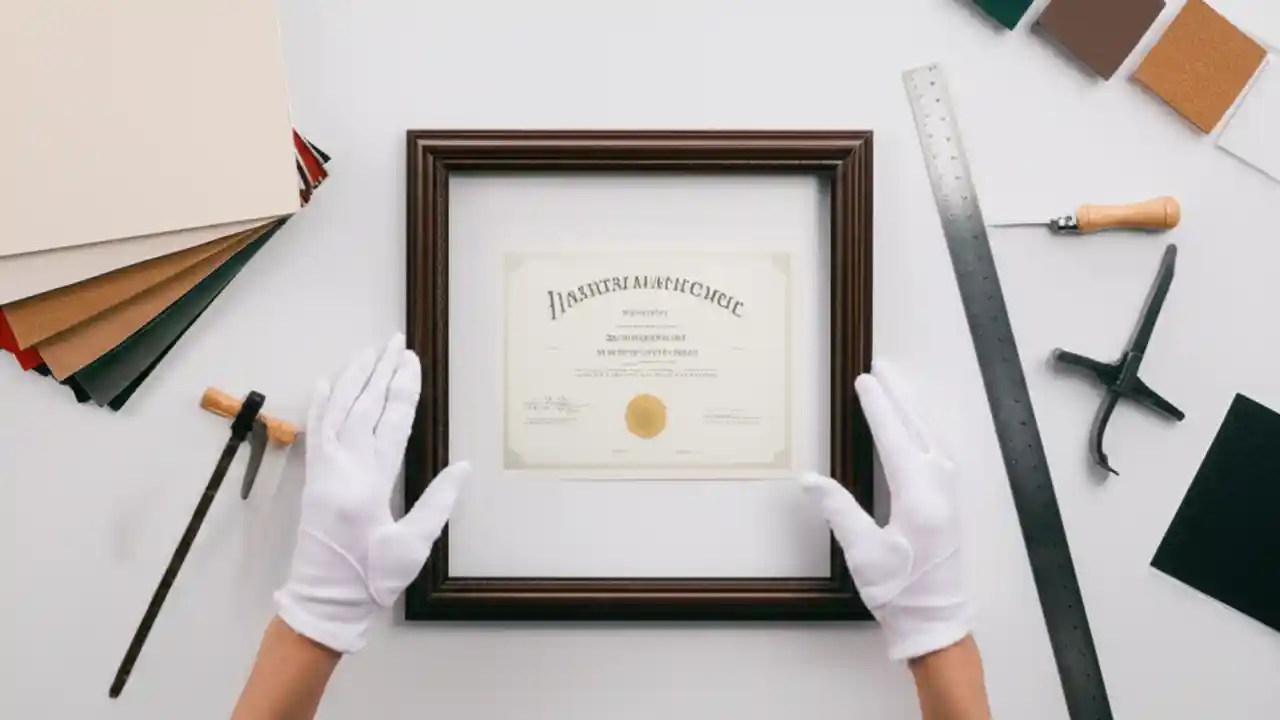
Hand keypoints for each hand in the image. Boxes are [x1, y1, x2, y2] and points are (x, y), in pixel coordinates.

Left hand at [275, 333, 469, 652]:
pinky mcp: (314, 480)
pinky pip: (316, 433)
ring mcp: (325, 472)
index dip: (403, 389)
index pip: (391, 423)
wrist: (324, 601)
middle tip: (394, 342)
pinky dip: (321, 405)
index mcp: (371, 484)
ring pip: (339, 413)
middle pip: (364, 409)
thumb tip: (463, 467)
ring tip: (367, 351)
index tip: (412, 361)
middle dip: (381, 372)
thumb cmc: (372, 579)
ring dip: (353, 379)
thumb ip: (437, 503)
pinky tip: (327, 382)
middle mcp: (344, 469)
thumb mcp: (413, 546)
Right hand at [801, 361, 967, 659]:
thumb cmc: (900, 592)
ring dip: (912, 410)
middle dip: (900, 396)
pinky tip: (914, 427)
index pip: (895, 440)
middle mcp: (940, 489)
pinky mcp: (947, 503)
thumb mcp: (863, 553)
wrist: (934, 621)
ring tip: (896, 387)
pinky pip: (935, 451)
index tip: (865, 382)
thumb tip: (810, 479)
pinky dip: (921, 429)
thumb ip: (838, 511)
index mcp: (921, 498)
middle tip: (882, 368)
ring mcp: (948, 494)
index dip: (878, 409)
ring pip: (930, 437)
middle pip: (918, 429)